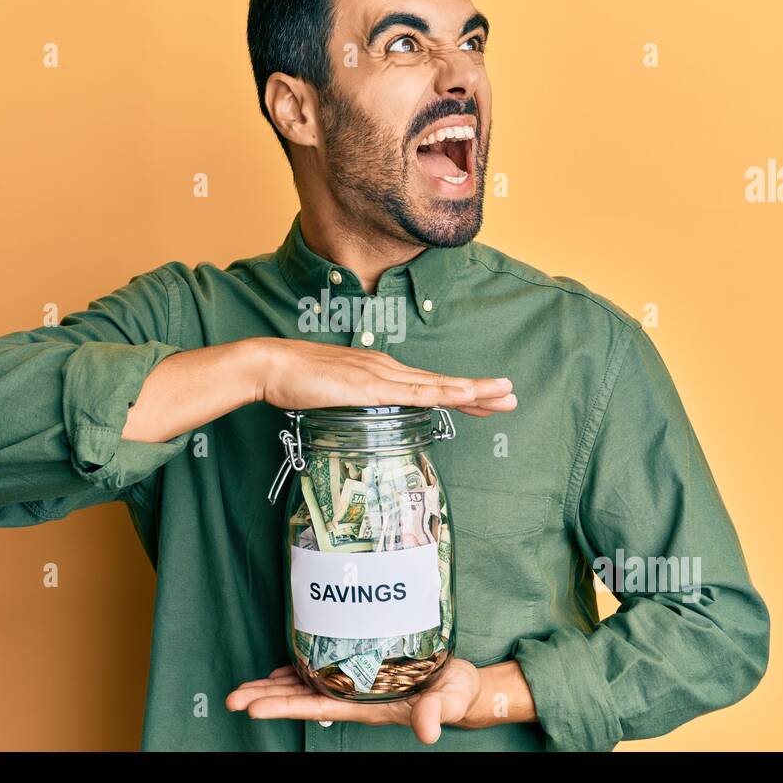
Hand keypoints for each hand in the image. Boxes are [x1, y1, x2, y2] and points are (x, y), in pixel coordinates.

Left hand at [225, 657, 482, 744]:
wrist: (461, 685)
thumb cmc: (454, 693)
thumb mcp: (448, 700)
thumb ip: (435, 714)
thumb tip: (427, 731)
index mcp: (365, 706)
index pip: (315, 707)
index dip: (282, 707)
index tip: (251, 708)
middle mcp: (352, 696)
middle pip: (299, 698)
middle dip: (266, 697)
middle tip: (233, 697)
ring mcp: (354, 684)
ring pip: (304, 685)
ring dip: (274, 685)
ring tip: (244, 687)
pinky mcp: (360, 669)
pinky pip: (320, 671)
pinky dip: (298, 670)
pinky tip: (282, 668)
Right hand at [249, 337, 516, 417]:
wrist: (271, 364)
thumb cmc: (295, 380)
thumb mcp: (333, 395)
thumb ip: (352, 404)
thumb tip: (364, 418)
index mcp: (379, 372)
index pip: (428, 385)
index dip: (459, 393)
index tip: (485, 400)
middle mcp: (387, 369)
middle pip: (441, 383)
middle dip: (479, 391)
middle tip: (512, 396)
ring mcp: (380, 375)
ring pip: (436, 386)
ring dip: (472, 391)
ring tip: (503, 395)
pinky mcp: (369, 386)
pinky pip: (412, 393)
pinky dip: (441, 394)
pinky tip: (462, 396)